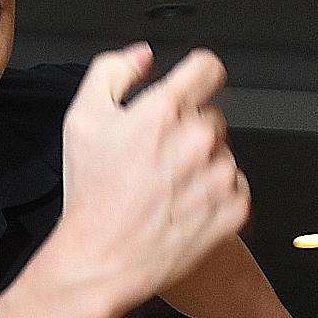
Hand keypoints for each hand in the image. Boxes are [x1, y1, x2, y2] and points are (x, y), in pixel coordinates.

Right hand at [55, 42, 247, 316]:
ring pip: (222, 153)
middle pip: (211, 115)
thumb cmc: (92, 197)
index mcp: (165, 111)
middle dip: (188, 130)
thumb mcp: (82, 119)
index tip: (192, 87)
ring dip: (202, 164)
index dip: (197, 75)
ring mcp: (220, 175)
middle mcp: (199, 139)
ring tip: (166, 189)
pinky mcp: (234, 208)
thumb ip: (112, 72)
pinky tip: (182, 206)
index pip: (208, 68)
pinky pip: (235, 187)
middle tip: (157, 159)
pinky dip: (214, 195)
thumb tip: (142, 56)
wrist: (103, 260)